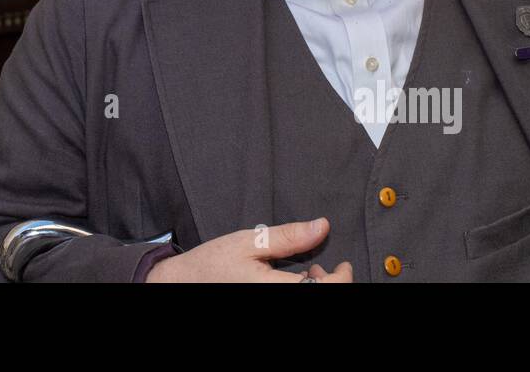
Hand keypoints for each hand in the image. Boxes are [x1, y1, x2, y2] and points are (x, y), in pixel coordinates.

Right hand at [144, 218, 352, 282]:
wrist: (186, 283)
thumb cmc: (214, 262)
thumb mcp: (250, 241)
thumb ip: (288, 237)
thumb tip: (321, 226)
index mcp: (274, 289)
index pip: (325, 291)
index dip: (342, 279)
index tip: (343, 264)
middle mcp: (275, 299)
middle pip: (321, 297)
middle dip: (330, 284)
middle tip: (320, 266)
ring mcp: (271, 303)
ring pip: (308, 299)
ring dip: (316, 289)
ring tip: (305, 273)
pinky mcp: (263, 301)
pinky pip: (292, 300)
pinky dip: (302, 291)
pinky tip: (292, 282)